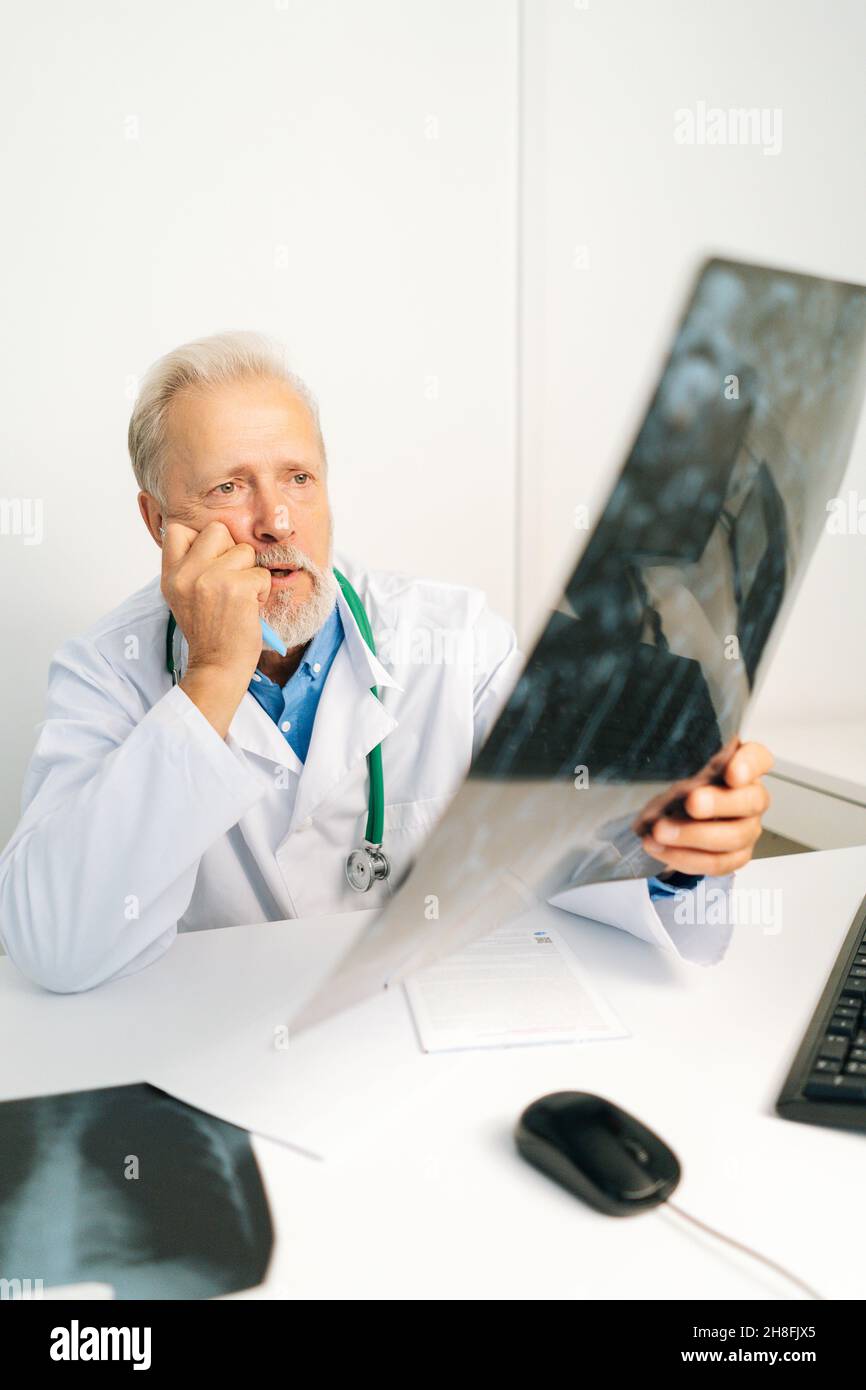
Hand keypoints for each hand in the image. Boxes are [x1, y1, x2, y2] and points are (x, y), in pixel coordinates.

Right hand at [161, 521, 270, 735]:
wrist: (217, 667)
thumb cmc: (209, 634)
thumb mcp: (183, 597)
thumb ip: (191, 567)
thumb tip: (217, 538)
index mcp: (171, 575)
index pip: (177, 529)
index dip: (200, 538)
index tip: (210, 560)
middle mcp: (186, 574)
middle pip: (217, 530)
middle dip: (231, 550)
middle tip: (231, 578)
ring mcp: (211, 579)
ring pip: (245, 550)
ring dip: (250, 573)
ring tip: (241, 597)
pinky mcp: (237, 588)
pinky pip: (261, 573)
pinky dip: (262, 590)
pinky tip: (250, 608)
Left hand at [641, 741, 772, 877]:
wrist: (674, 819)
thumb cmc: (684, 788)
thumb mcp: (680, 770)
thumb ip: (684, 767)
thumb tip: (669, 771)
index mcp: (743, 767)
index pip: (758, 758)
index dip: (749, 765)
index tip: (732, 772)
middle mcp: (752, 798)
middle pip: (750, 801)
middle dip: (718, 803)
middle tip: (691, 803)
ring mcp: (748, 830)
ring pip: (734, 837)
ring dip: (694, 835)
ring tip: (660, 831)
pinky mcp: (735, 857)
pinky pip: (717, 862)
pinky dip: (685, 857)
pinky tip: (661, 848)